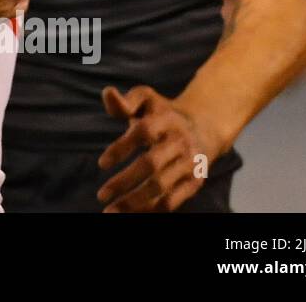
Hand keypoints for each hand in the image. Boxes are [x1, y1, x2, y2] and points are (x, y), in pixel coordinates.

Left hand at [96, 85, 222, 211]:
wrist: (205, 126)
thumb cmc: (163, 113)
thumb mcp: (147, 99)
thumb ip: (126, 101)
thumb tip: (107, 93)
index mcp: (165, 120)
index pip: (142, 132)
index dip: (121, 148)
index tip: (101, 164)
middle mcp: (179, 143)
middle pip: (152, 164)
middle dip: (125, 181)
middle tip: (101, 195)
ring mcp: (189, 164)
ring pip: (161, 187)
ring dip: (135, 202)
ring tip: (111, 212)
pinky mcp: (195, 181)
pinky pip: (173, 200)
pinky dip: (152, 209)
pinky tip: (131, 213)